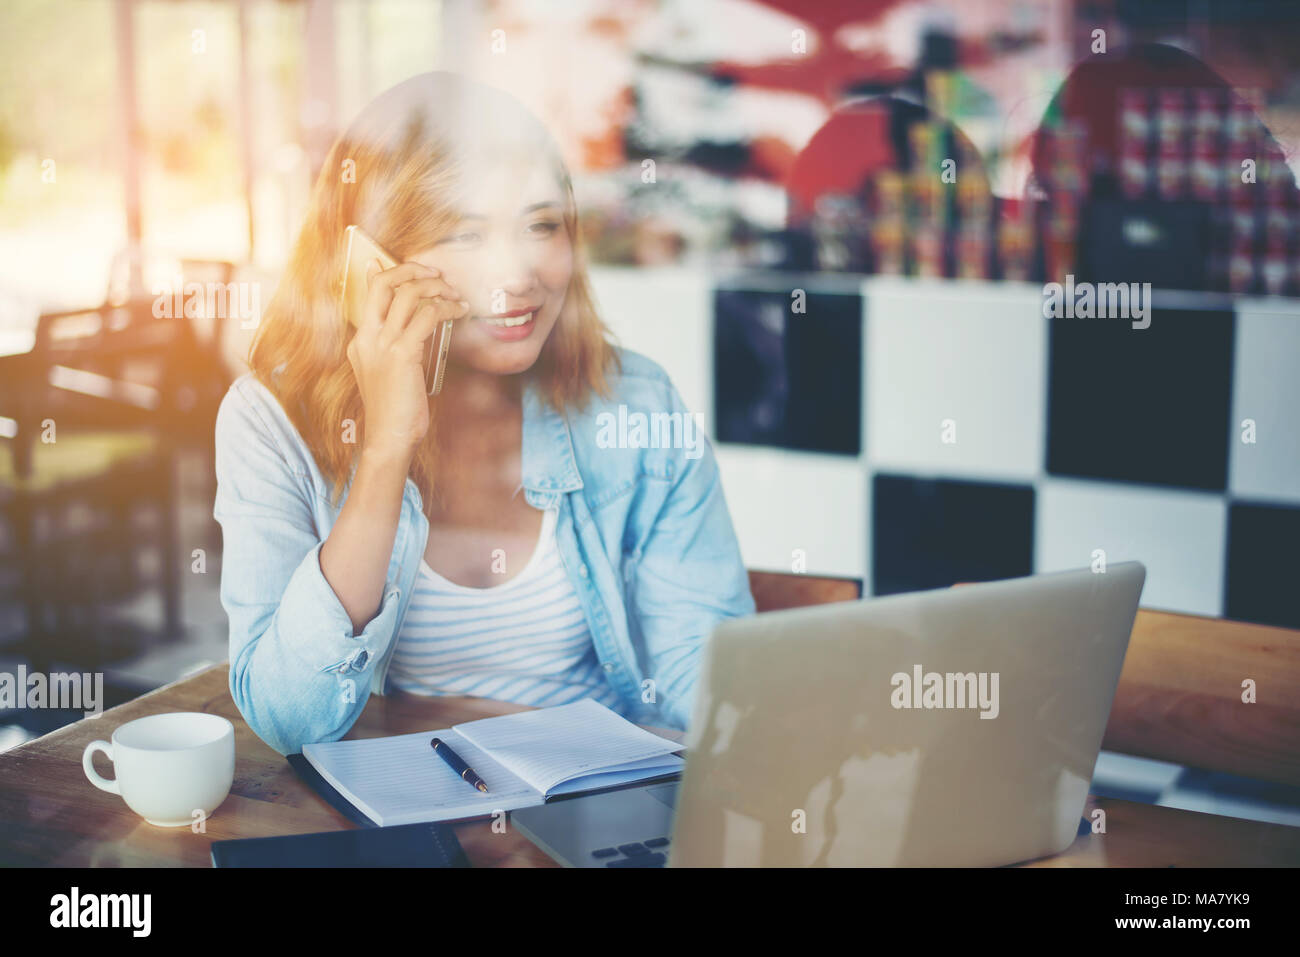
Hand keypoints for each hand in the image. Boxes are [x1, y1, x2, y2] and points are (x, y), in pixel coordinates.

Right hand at [346, 259, 467, 461]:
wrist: (389, 438)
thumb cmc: (395, 409)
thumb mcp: (388, 373)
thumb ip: (395, 346)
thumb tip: (412, 323)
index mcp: (361, 341)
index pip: (371, 291)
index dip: (393, 270)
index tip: (418, 268)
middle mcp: (367, 337)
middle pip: (384, 283)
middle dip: (414, 270)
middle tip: (439, 275)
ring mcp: (382, 345)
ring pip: (408, 294)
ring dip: (436, 287)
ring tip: (454, 294)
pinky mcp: (401, 354)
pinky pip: (426, 316)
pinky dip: (446, 308)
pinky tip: (459, 312)